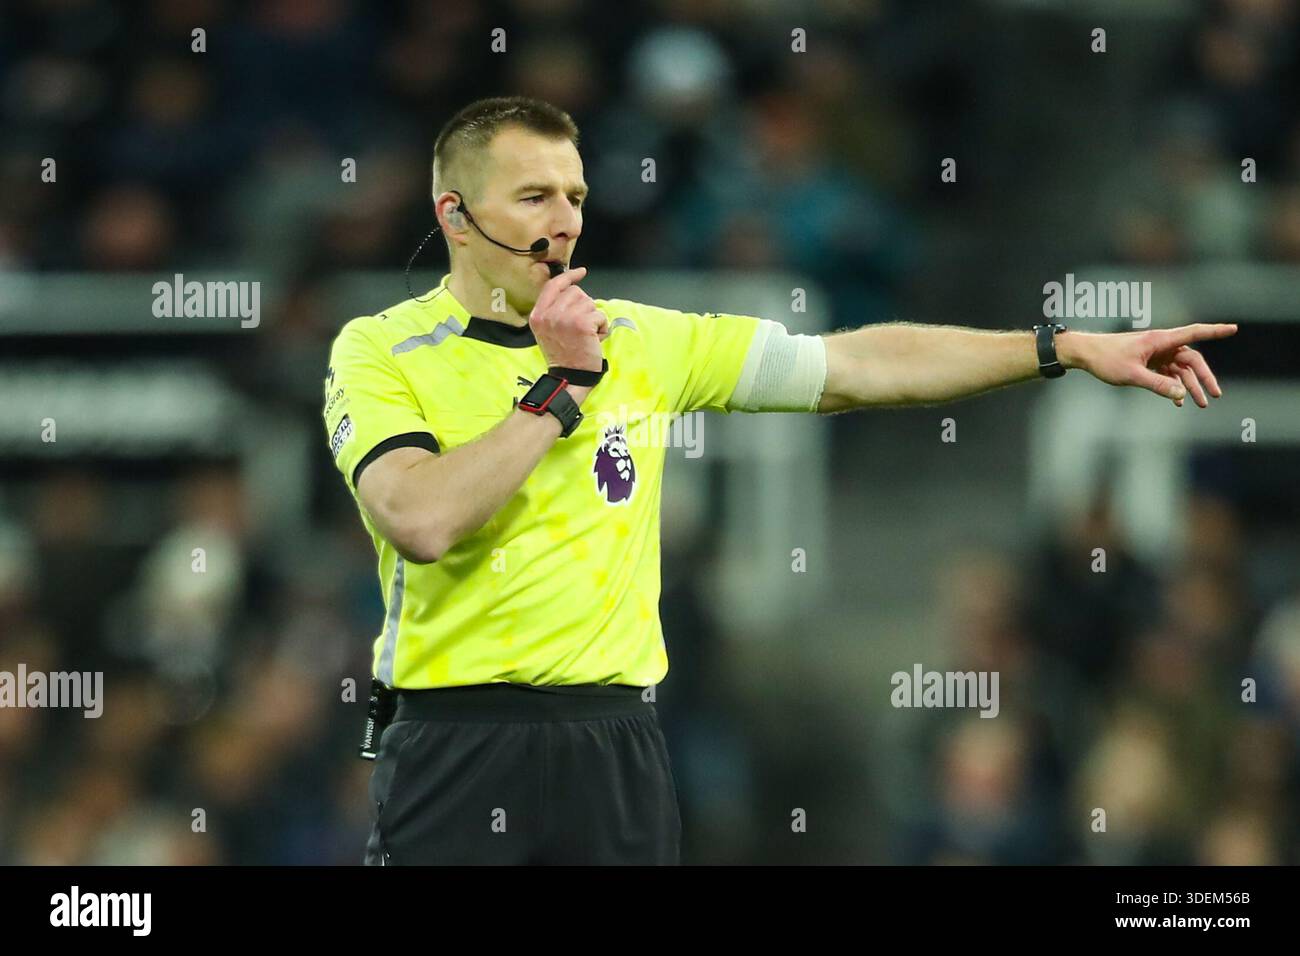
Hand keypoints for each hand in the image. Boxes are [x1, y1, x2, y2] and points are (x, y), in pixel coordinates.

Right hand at [528, 266, 606, 373]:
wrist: (569, 376)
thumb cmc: (563, 355)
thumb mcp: (547, 330)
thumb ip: (553, 309)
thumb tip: (572, 289)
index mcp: (538, 314)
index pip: (553, 285)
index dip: (569, 277)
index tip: (581, 272)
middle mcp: (549, 314)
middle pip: (576, 292)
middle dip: (584, 307)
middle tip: (580, 328)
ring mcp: (565, 318)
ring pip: (590, 303)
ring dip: (593, 318)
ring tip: (586, 335)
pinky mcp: (582, 324)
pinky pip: (600, 315)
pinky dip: (602, 327)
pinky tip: (594, 340)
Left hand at [1062, 323, 1237, 406]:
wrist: (1085, 354)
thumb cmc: (1106, 360)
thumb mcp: (1132, 375)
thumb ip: (1157, 385)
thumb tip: (1181, 394)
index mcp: (1160, 340)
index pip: (1193, 333)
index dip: (1215, 331)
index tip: (1234, 329)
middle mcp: (1161, 344)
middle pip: (1191, 359)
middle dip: (1204, 377)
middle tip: (1215, 395)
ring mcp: (1156, 353)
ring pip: (1180, 369)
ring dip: (1190, 386)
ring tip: (1200, 404)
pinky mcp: (1148, 362)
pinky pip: (1167, 374)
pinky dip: (1174, 386)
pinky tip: (1178, 400)